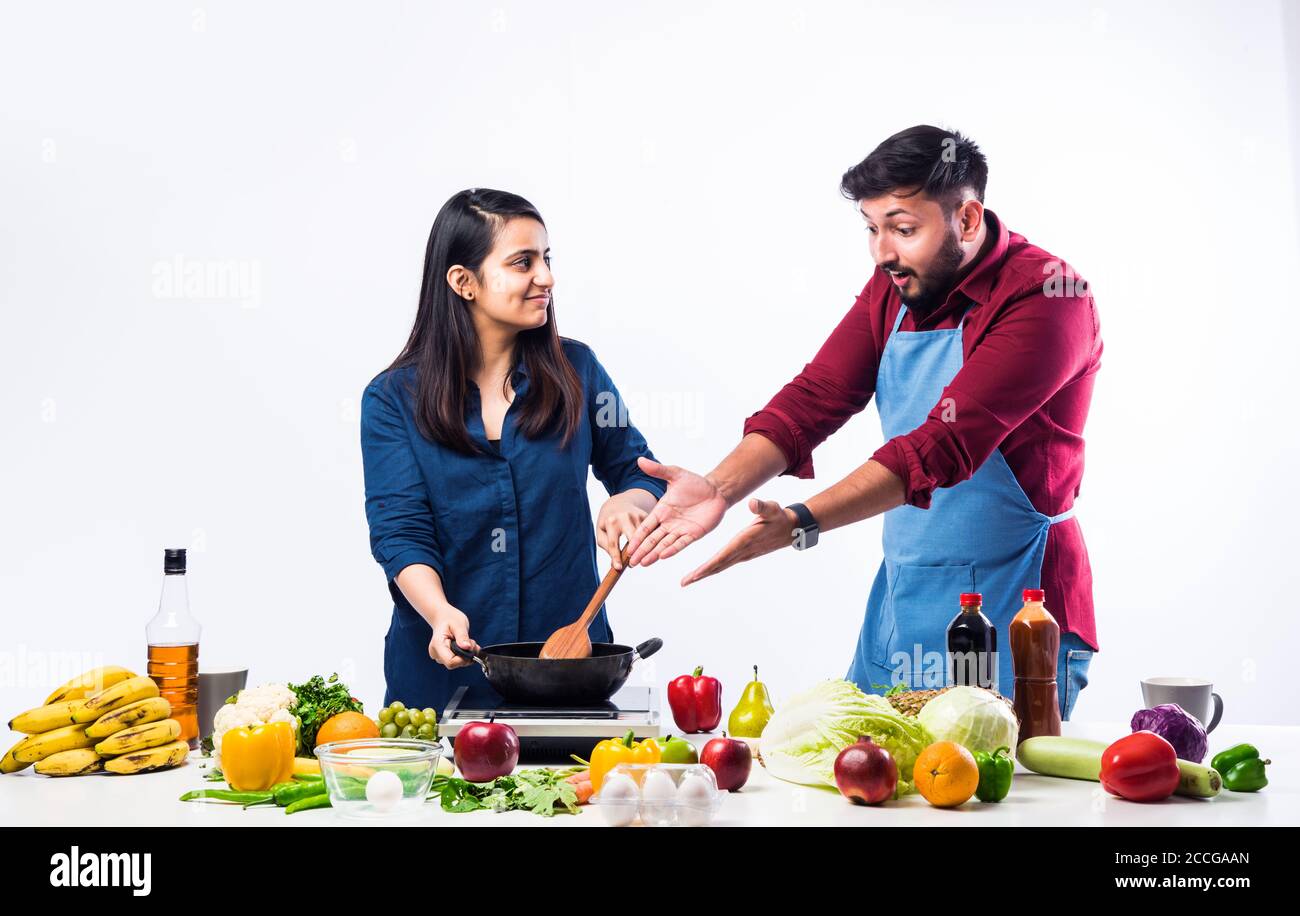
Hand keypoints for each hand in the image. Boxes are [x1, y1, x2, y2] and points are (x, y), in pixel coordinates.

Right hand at [426, 604, 480, 669]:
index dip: (463, 659)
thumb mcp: (458, 624)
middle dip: (467, 655)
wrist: (443, 617)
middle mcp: (436, 653)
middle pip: (455, 664)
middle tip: (471, 641)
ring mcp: (440, 656)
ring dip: (467, 654)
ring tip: (467, 641)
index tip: (470, 648)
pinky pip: (458, 661)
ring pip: (457, 663)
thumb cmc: (449, 618)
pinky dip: (465, 655)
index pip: (450, 662)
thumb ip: (462, 636)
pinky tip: (466, 645)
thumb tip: (467, 647)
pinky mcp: (445, 657)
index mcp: (437, 644)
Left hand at [595, 491, 648, 570]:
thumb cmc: (608, 522)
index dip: (616, 557)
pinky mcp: (647, 516)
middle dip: (634, 553)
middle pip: (632, 539)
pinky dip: (650, 541)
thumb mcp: (601, 532)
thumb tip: (615, 564)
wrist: (618, 503)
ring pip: (643, 536)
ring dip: (643, 549)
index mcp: (611, 521)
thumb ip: (607, 547)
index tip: (618, 568)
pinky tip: (648, 549)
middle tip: (632, 564)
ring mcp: (638, 515)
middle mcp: (626, 517)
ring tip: (641, 559)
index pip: (613, 543)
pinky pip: (650, 531)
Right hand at [627, 457, 727, 566]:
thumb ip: (658, 470)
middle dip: (641, 550)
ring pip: (664, 544)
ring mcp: (680, 529)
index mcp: (662, 510)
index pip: (645, 526)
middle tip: (630, 563)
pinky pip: (681, 543)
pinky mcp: (693, 534)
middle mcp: (668, 523)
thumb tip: (640, 459)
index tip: (627, 547)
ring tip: (643, 563)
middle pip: (652, 539)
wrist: (716, 491)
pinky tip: (662, 556)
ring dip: (653, 554)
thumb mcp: (675, 474)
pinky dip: (671, 549)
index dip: (636, 537)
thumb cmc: (695, 483)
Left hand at [681, 498, 797, 585]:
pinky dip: (714, 567)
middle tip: (684, 582)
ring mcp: (743, 554)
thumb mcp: (772, 508)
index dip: (708, 565)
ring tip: (689, 579)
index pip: (723, 555)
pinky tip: (704, 570)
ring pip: (721, 566)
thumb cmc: (779, 517)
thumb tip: (752, 503)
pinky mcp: (744, 553)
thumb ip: (762, 506)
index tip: (695, 573)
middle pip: (719, 565)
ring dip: (705, 573)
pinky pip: (726, 562)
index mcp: (745, 541)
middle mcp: (742, 550)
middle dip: (701, 574)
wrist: (791, 530)